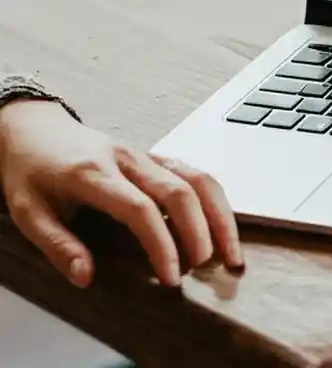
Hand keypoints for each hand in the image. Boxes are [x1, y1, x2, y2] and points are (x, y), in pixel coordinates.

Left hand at [0, 99, 242, 286]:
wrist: (33, 128)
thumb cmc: (29, 169)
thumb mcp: (28, 212)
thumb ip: (57, 245)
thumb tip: (86, 276)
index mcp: (94, 174)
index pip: (140, 209)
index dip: (161, 244)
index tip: (171, 276)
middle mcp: (127, 160)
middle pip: (180, 191)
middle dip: (201, 232)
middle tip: (207, 266)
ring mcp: (145, 155)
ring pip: (197, 178)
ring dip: (219, 214)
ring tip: (230, 249)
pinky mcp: (155, 157)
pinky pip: (195, 173)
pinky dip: (214, 199)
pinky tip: (222, 223)